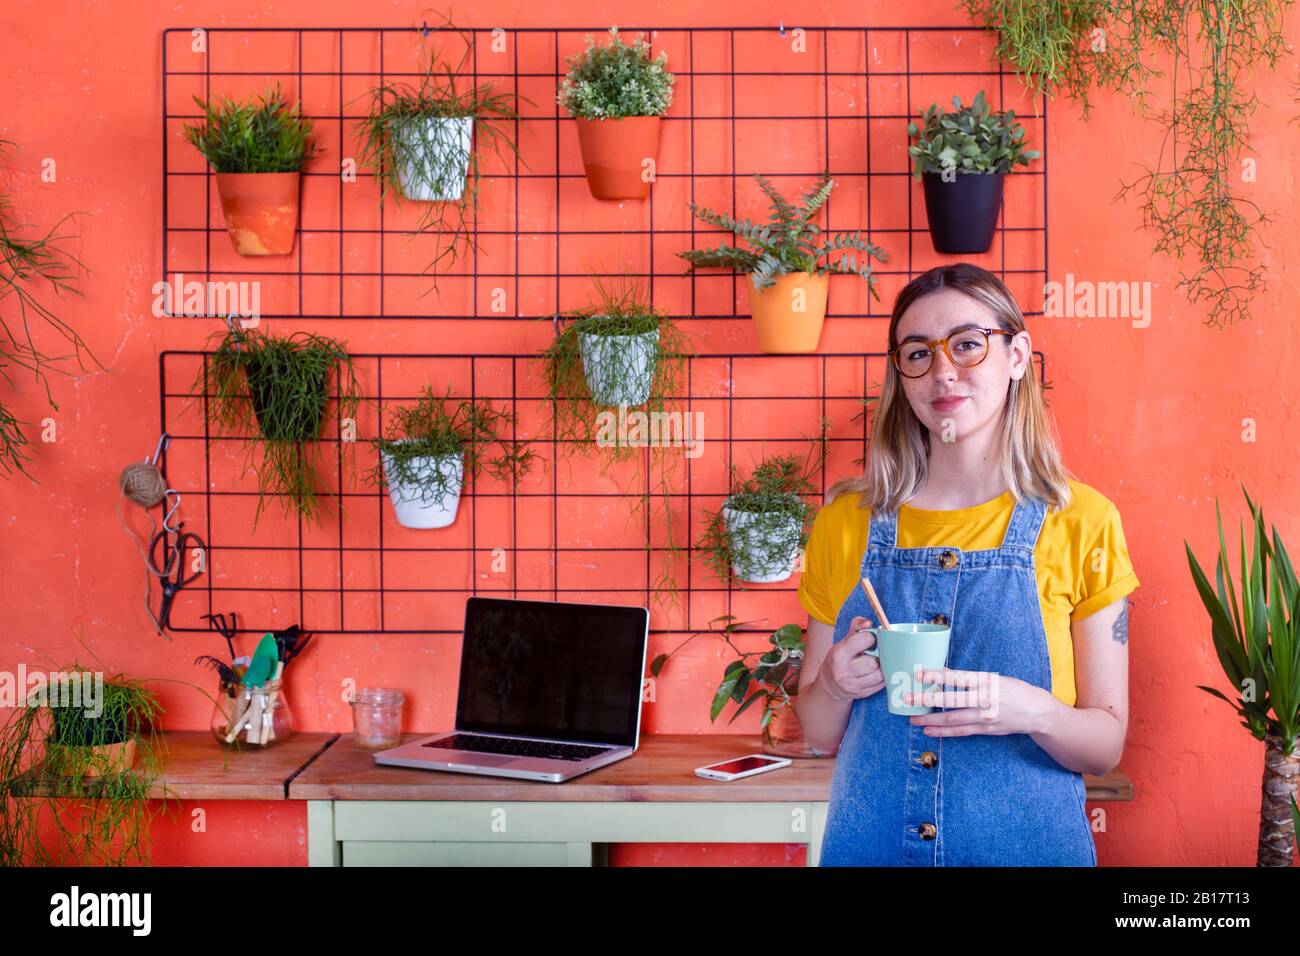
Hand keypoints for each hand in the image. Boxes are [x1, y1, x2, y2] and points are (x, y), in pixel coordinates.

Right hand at [817, 616, 884, 701]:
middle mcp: (844, 672)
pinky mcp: (862, 694)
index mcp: (839, 654)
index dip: (870, 637)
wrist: (830, 685)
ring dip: (881, 667)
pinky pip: (881, 685)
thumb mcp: (843, 641)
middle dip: (876, 656)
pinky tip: (877, 672)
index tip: (869, 639)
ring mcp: (853, 685)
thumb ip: (856, 627)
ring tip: (876, 663)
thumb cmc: (839, 659)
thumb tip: (868, 622)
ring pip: (879, 675)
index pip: (865, 640)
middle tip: (874, 654)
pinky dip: (883, 677)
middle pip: (872, 662)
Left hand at [905, 669, 1056, 736]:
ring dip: (930, 720)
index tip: (918, 674)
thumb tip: (943, 672)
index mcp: (986, 681)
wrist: (1036, 712)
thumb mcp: (992, 677)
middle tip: (906, 698)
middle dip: (926, 700)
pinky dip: (943, 732)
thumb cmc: (1012, 689)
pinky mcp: (984, 729)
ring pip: (952, 719)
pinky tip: (929, 731)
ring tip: (912, 719)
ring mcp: (984, 716)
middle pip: (950, 700)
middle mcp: (984, 699)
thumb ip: (968, 678)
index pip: (957, 678)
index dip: (936, 676)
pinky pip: (960, 731)